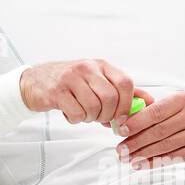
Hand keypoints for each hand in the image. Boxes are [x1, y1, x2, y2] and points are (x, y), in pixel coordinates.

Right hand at [19, 60, 152, 124]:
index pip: (125, 83)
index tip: (122, 118)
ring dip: (91, 118)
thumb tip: (149, 101)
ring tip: (84, 114)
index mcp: (101, 65)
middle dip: (108, 115)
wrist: (34, 82)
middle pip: (111, 98)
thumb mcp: (97, 81)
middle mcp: (88, 67)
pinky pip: (77, 114)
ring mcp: (71, 78)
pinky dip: (76, 119)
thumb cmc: (70, 84)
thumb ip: (122, 91)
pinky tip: (70, 113)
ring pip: (94, 107)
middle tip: (100, 118)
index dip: (128, 104)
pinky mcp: (57, 91)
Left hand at [108, 91, 184, 168]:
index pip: (156, 111)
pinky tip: (141, 164)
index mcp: (184, 99)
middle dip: (136, 141)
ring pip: (165, 146)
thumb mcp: (174, 106)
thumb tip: (122, 121)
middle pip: (159, 130)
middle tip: (120, 150)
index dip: (137, 122)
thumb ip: (151, 110)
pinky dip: (154, 162)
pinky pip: (173, 158)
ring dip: (143, 154)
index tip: (121, 130)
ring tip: (127, 159)